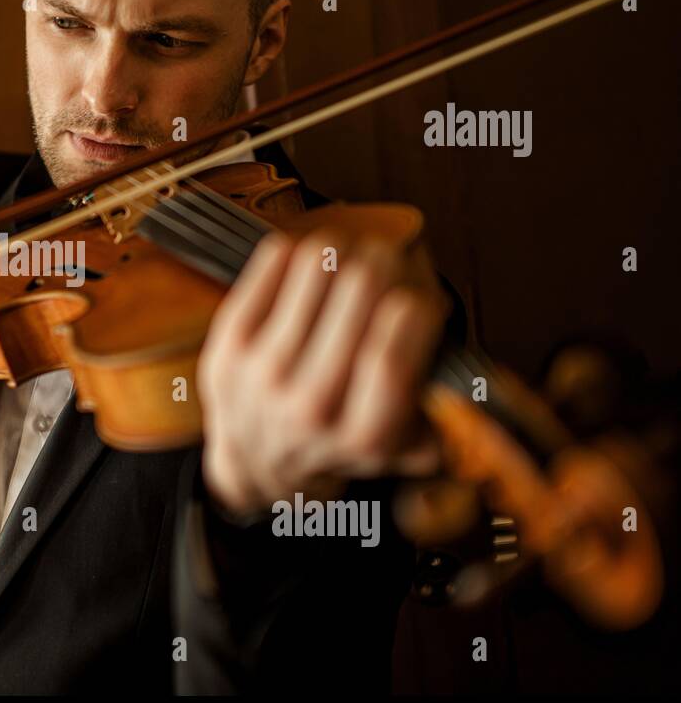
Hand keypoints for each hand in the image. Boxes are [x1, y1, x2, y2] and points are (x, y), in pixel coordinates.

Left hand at [196, 231, 446, 517]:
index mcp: (363, 434)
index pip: (390, 357)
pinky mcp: (230, 340)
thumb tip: (472, 369)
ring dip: (345, 243)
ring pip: (316, 265)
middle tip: (392, 253)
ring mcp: (263, 370)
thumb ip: (446, 416)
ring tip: (355, 250)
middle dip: (386, 258)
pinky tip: (315, 251)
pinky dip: (302, 243)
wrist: (256, 459)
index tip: (421, 291)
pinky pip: (274, 262)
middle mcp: (309, 404)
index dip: (416, 306)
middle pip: (358, 292)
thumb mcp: (403, 449)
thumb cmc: (340, 440)